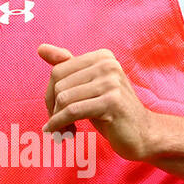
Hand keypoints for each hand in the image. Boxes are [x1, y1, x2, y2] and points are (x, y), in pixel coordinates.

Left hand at [39, 43, 155, 161]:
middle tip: (58, 125)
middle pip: (59, 84)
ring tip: (63, 131)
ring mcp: (111, 82)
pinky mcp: (111, 102)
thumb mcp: (89, 87)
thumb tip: (41, 48)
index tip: (55, 110)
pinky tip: (59, 133)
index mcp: (102, 56)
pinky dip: (60, 124)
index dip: (50, 94)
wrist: (143, 134)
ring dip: (57, 119)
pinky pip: (72, 112)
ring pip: (64, 98)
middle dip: (52, 108)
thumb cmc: (112, 112)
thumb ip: (68, 67)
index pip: (58, 70)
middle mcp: (108, 64)